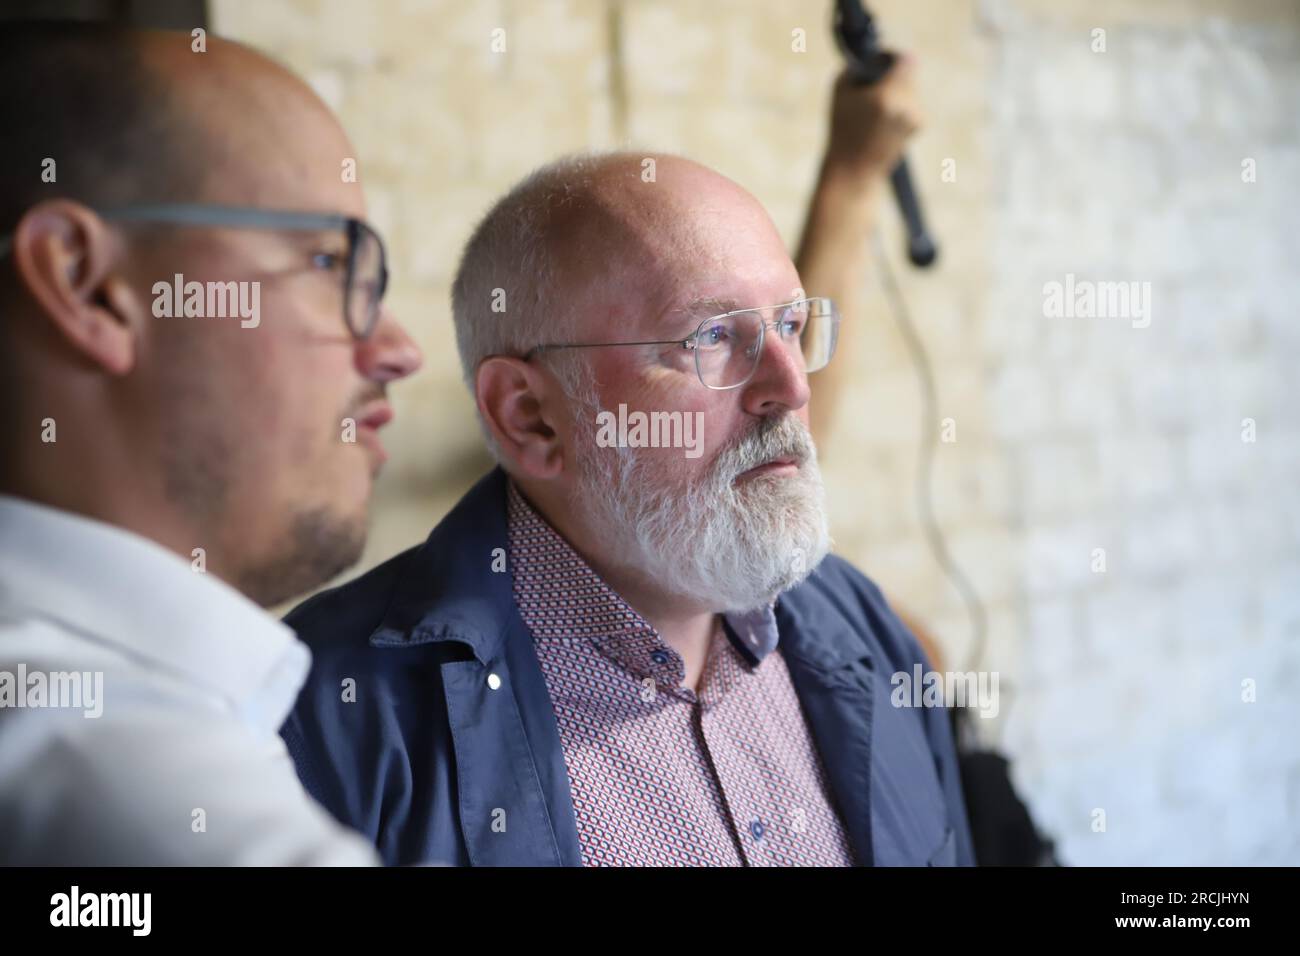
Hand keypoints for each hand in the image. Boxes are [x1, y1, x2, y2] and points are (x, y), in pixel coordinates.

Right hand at [822, 52, 921, 187]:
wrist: (854, 170)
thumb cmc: (842, 130)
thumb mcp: (840, 92)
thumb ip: (858, 67)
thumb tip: (874, 56)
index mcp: (887, 97)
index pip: (907, 60)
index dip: (894, 56)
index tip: (881, 61)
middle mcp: (906, 106)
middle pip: (908, 73)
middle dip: (892, 76)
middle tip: (873, 86)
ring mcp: (915, 117)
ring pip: (910, 87)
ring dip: (896, 90)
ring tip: (875, 106)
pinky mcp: (919, 125)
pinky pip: (912, 101)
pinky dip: (899, 104)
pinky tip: (882, 118)